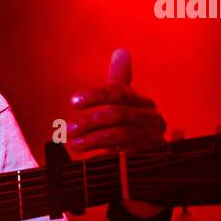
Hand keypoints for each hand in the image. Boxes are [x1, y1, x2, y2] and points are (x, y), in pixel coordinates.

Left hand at [66, 48, 167, 217]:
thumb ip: (120, 82)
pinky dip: (106, 156)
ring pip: (121, 136)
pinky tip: (91, 159)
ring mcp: (153, 141)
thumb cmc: (131, 132)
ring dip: (93, 139)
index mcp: (144, 104)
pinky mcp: (149, 161)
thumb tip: (121, 51)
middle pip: (119, 114)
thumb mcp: (124, 107)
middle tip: (68, 129)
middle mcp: (153, 120)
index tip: (73, 102)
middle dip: (90, 121)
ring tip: (74, 144)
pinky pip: (126, 156)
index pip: (119, 92)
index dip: (96, 95)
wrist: (149, 169)